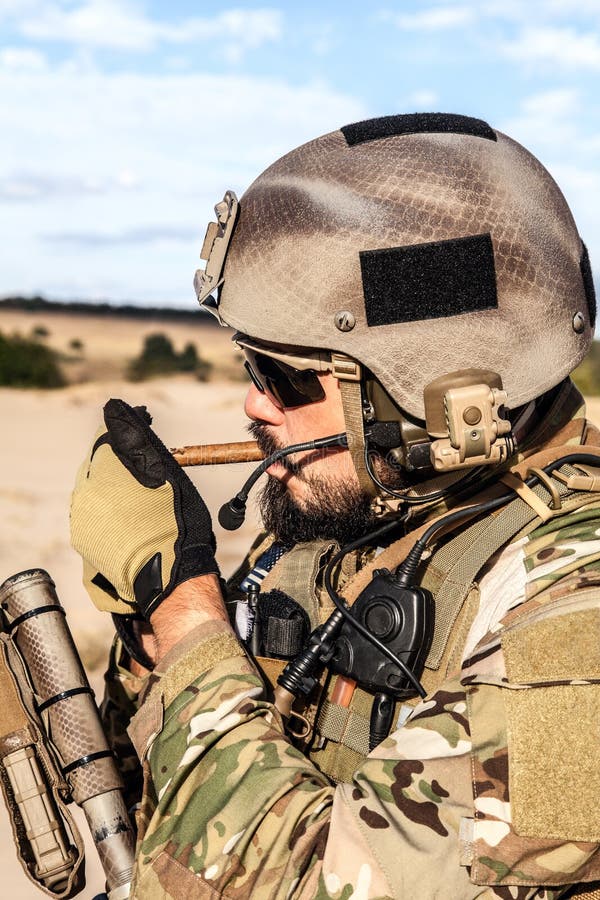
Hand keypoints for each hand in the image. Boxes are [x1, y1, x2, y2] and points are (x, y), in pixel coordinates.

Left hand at [71, 398, 218, 618]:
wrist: (170, 580)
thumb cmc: (175, 525)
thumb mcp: (165, 473)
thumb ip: (136, 438)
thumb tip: (114, 407)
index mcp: (99, 474)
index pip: (106, 441)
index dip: (128, 440)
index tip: (149, 450)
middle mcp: (83, 498)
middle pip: (99, 468)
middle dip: (122, 471)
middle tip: (154, 487)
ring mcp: (81, 524)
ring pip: (98, 495)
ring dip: (117, 495)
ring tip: (147, 511)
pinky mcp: (85, 546)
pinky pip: (97, 520)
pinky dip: (113, 518)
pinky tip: (135, 528)